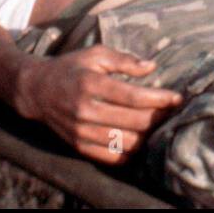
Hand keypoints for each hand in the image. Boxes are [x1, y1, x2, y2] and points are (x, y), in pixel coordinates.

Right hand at [12, 46, 182, 165]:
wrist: (36, 90)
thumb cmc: (71, 67)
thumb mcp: (95, 54)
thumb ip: (124, 60)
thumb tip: (152, 67)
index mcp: (90, 84)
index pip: (132, 96)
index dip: (159, 99)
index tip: (177, 98)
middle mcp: (84, 110)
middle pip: (132, 121)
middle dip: (158, 118)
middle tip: (171, 112)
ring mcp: (80, 131)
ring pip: (125, 142)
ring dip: (148, 136)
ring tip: (159, 126)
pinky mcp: (78, 146)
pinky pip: (111, 157)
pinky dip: (130, 153)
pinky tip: (141, 142)